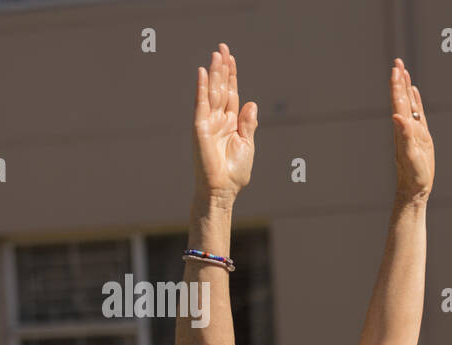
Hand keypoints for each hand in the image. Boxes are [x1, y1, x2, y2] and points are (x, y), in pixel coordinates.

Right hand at [192, 43, 257, 200]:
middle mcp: (219, 119)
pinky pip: (201, 103)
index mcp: (231, 123)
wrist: (223, 189)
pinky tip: (204, 72)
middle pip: (221, 88)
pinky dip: (203, 87)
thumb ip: (248, 124)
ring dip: (215, 72)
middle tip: (223, 47)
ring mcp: (208, 121)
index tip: (232, 58)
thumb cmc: (235, 172)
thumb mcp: (247, 145)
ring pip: (213, 91)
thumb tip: (251, 103)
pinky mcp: (200, 126)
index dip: (232, 76)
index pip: (231, 94)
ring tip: (217, 53)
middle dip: (223, 68)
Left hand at [390, 59, 433, 200]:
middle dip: (399, 80)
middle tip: (398, 61)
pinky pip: (418, 114)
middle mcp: (405, 126)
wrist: (414, 188)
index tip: (396, 68)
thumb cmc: (412, 175)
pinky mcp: (421, 136)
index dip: (397, 85)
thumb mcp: (409, 155)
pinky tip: (414, 93)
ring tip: (403, 71)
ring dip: (406, 87)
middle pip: (401, 98)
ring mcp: (413, 130)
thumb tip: (396, 117)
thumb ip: (404, 136)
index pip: (398, 102)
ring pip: (409, 103)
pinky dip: (415, 101)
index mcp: (403, 128)